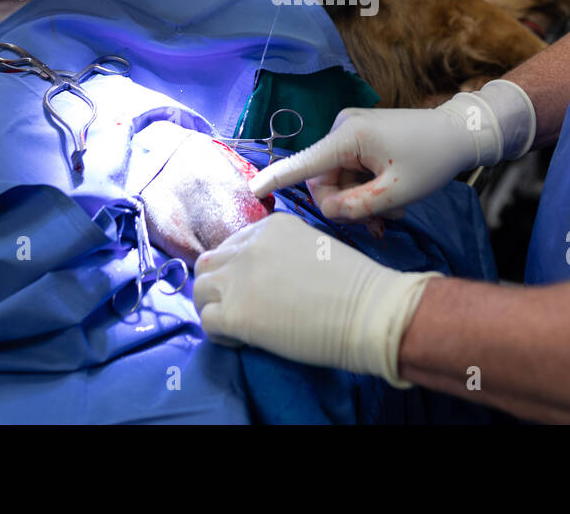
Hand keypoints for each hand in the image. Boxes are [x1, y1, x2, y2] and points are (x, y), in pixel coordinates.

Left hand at [193, 212, 441, 386]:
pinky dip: (219, 334)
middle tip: (238, 307)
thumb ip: (283, 254)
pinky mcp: (235, 314)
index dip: (238, 269)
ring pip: (200, 290)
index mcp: (270, 227)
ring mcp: (238, 280)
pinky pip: (207, 322)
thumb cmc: (355, 285)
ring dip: (213, 307)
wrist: (369, 311)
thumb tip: (268, 278)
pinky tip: (242, 341)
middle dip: (218, 285)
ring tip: (237, 326)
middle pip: (209, 263)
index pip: (233, 245)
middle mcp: (248, 247)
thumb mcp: (313, 248)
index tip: (253, 289)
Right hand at [250, 80, 537, 220]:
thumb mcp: (397, 193)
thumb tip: (329, 212)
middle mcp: (342, 128)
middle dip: (347, 206)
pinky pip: (349, 171)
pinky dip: (366, 188)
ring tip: (392, 214)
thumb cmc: (432, 159)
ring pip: (338, 180)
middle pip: (324, 181)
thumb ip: (357, 207)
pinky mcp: (358, 137)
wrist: (458, 133)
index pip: (304, 163)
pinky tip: (390, 200)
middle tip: (379, 225)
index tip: (250, 189)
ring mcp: (350, 131)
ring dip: (361, 201)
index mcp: (349, 137)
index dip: (276, 178)